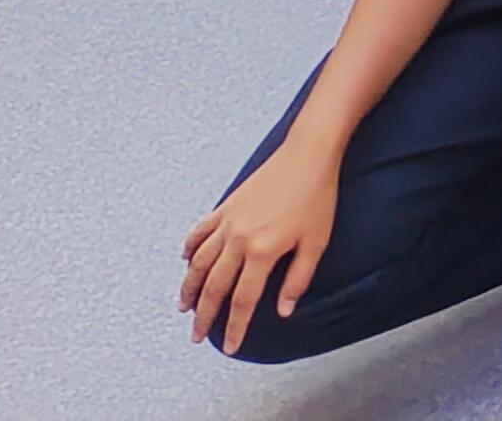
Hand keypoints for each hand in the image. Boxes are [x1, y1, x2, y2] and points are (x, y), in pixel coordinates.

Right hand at [181, 137, 338, 348]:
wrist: (308, 154)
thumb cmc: (318, 196)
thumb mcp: (316, 242)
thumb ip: (297, 279)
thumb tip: (283, 311)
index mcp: (262, 252)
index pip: (242, 301)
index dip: (235, 327)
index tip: (229, 347)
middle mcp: (238, 240)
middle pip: (214, 287)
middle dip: (204, 315)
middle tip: (197, 336)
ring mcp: (228, 222)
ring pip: (199, 262)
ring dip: (189, 287)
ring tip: (183, 307)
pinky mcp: (226, 206)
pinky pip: (201, 231)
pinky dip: (190, 248)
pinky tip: (186, 260)